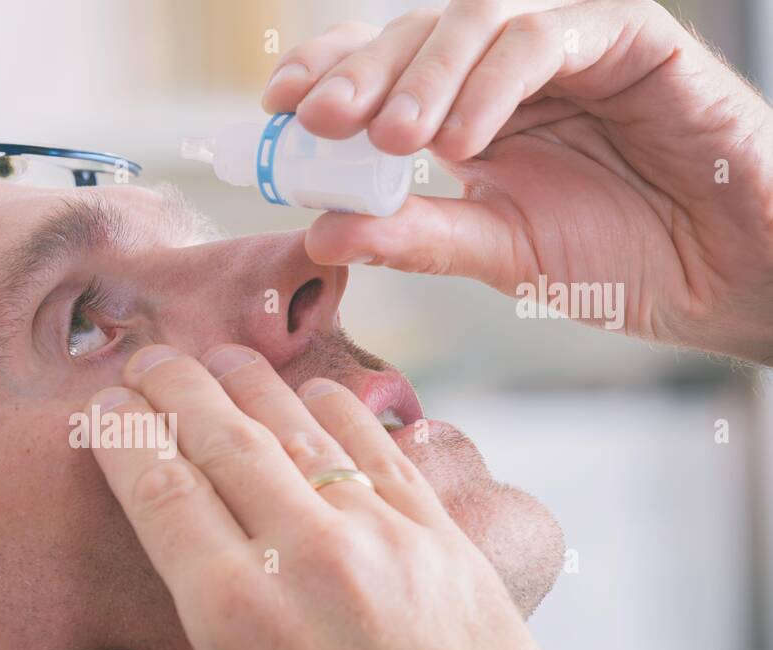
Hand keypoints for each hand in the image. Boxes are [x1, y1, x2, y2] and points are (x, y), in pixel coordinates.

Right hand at [85, 343, 637, 649]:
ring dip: (245, 382)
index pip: (156, 485)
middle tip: (142, 359)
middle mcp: (303, 555)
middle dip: (169, 383)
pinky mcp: (440, 537)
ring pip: (296, 424)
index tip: (100, 408)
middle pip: (218, 432)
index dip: (120, 433)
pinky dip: (336, 407)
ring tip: (214, 360)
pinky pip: (377, 445)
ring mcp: (381, 537)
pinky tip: (311, 392)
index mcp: (232, 612)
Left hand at [263, 0, 772, 363]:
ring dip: (423, 76)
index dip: (328, 74)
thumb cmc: (619, 259)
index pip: (383, 71)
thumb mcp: (496, 252)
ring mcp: (566, 45)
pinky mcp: (628, 36)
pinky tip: (465, 140)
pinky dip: (496, 81)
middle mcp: (505, 70)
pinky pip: (547, 35)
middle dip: (359, 74)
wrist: (724, 274)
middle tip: (318, 120)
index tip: (276, 109)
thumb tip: (318, 231)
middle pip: (414, 34)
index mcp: (467, 111)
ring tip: (395, 141)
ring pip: (475, 19)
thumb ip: (414, 236)